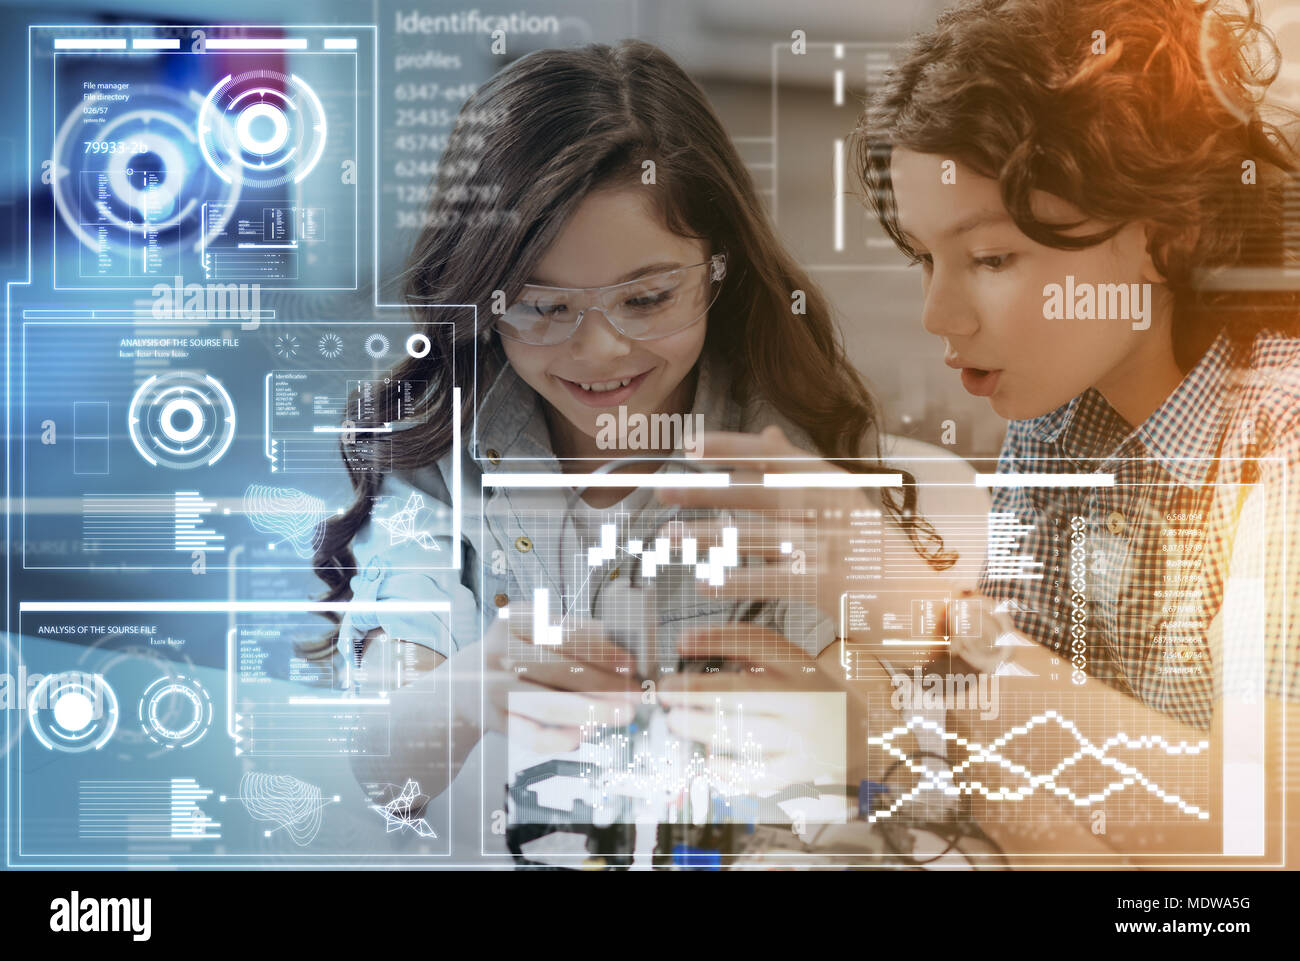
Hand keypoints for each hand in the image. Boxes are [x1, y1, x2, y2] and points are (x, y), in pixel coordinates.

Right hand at [465, 604, 642, 755]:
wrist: (460, 684)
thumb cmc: (512, 655)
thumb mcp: (532, 632)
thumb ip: (571, 637)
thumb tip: (622, 655)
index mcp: (515, 620)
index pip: (566, 635)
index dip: (604, 651)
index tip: (631, 664)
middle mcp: (500, 651)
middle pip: (562, 670)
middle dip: (606, 685)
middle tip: (636, 695)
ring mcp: (493, 687)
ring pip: (548, 704)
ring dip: (591, 711)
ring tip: (622, 715)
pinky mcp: (492, 720)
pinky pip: (529, 735)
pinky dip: (558, 738)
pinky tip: (584, 736)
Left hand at [656, 625, 893, 790]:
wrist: (857, 736)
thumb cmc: (810, 694)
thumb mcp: (791, 663)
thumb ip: (748, 652)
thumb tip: (689, 645)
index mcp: (799, 665)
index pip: (756, 642)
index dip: (715, 639)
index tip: (681, 642)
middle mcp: (802, 698)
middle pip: (740, 693)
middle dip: (694, 692)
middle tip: (665, 692)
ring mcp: (800, 737)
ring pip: (742, 733)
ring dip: (700, 727)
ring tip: (676, 721)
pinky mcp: (797, 770)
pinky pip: (754, 773)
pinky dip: (727, 769)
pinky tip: (708, 759)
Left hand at [658, 426, 957, 649]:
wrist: (923, 597)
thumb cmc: (870, 544)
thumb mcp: (841, 497)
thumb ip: (799, 466)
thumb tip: (763, 431)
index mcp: (830, 479)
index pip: (772, 455)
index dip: (728, 446)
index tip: (687, 445)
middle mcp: (830, 505)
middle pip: (757, 492)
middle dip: (706, 491)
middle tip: (662, 491)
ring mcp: (831, 543)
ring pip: (756, 535)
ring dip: (708, 537)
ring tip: (669, 537)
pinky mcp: (829, 583)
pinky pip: (771, 578)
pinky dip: (735, 579)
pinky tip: (703, 581)